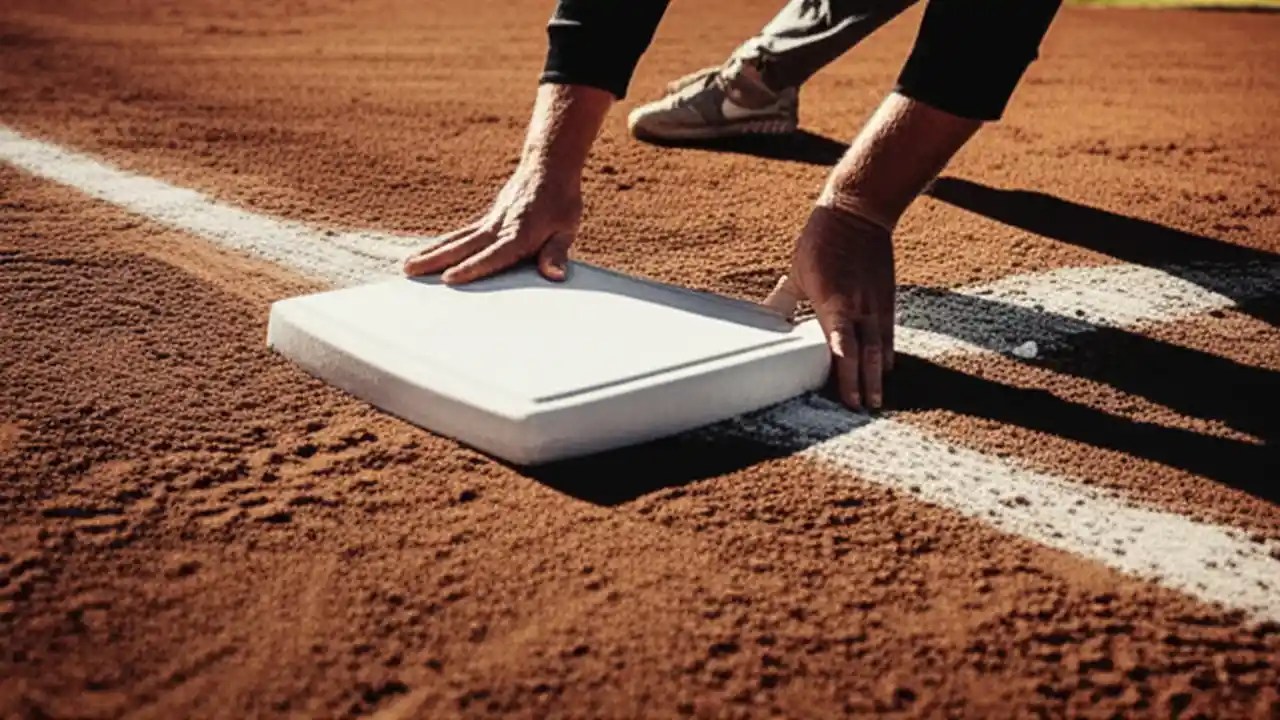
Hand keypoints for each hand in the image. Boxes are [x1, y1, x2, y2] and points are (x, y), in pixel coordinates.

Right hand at [403, 82, 612, 283]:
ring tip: (406, 265)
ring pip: (456, 239)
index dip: (472, 268)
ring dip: (431, 252)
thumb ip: (557, 252)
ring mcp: (489, 222)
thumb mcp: (566, 228)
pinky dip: (443, 245)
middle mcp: (498, 228)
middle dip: (435, 260)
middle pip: (463, 246)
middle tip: (409, 271)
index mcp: (519, 234)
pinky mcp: (486, 220)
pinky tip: (427, 254)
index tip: (449, 278)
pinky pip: (461, 234)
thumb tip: (554, 276)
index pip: (493, 255)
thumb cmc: (562, 201)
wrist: (549, 167)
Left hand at [765, 206, 894, 410]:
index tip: (846, 397)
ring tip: (878, 398)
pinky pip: (887, 332)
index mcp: (833, 304)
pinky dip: (886, 352)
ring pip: (880, 347)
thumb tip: (768, 316)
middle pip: (865, 355)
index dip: (845, 375)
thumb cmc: (822, 241)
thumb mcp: (797, 271)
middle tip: (864, 408)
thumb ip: (785, 299)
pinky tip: (885, 368)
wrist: (860, 214)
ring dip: (878, 374)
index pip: (842, 348)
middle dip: (865, 384)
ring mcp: (876, 304)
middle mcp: (859, 308)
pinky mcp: (886, 298)